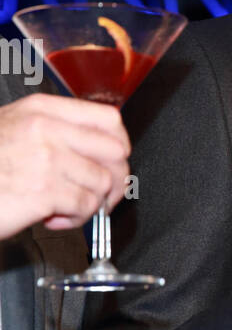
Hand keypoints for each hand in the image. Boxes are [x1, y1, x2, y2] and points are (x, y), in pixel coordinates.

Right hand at [0, 94, 130, 239]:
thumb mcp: (15, 131)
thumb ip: (55, 133)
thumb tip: (98, 153)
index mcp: (42, 110)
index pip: (108, 118)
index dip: (118, 146)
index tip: (112, 163)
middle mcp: (47, 129)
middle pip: (116, 151)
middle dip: (114, 179)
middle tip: (98, 195)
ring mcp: (47, 158)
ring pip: (104, 182)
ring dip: (90, 204)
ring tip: (63, 209)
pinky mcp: (44, 191)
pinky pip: (86, 207)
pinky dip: (75, 220)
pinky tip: (52, 218)